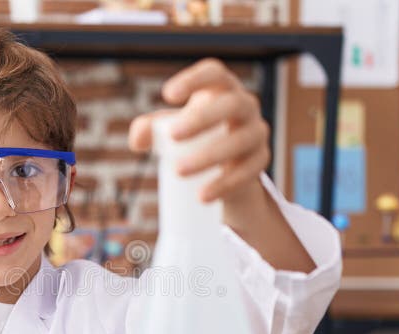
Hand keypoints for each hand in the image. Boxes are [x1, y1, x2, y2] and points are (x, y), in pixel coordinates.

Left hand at [128, 59, 270, 206]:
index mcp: (222, 89)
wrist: (225, 166)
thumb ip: (149, 129)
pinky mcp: (260, 161)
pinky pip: (247, 172)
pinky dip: (224, 184)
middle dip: (202, 118)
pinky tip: (203, 196)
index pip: (214, 73)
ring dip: (209, 156)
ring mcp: (256, 132)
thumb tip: (137, 141)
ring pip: (240, 140)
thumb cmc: (193, 136)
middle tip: (172, 136)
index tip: (167, 95)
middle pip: (231, 104)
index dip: (194, 79)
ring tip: (178, 171)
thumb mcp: (170, 129)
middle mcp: (245, 105)